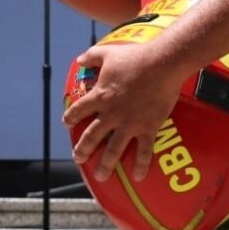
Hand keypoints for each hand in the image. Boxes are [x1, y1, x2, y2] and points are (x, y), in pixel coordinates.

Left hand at [62, 42, 184, 182]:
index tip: (67, 124)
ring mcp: (129, 123)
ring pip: (113, 150)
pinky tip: (138, 177)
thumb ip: (92, 56)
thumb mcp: (108, 53)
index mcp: (100, 96)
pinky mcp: (148, 128)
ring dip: (105, 165)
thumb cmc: (135, 57)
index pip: (79, 110)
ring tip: (100, 176)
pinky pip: (144, 151)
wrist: (161, 64)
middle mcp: (111, 113)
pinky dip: (141, 165)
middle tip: (78, 159)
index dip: (70, 118)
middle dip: (82, 150)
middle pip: (92, 136)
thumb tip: (80, 59)